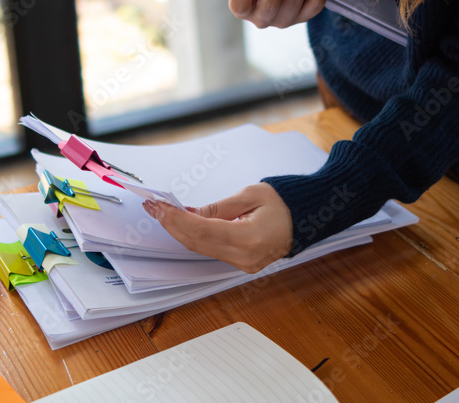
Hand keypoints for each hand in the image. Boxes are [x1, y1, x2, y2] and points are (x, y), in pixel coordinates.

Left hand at [142, 183, 293, 272]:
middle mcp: (245, 257)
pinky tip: (182, 222)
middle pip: (197, 243)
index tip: (158, 206)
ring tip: (162, 212)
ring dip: (179, 231)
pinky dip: (194, 236)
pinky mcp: (242, 263)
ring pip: (201, 249)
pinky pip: (211, 250)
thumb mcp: (250, 195)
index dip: (176, 219)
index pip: (202, 231)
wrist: (306, 219)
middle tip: (153, 207)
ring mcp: (244, 263)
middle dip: (172, 225)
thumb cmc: (284, 202)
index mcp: (249, 238)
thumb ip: (217, 208)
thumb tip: (188, 213)